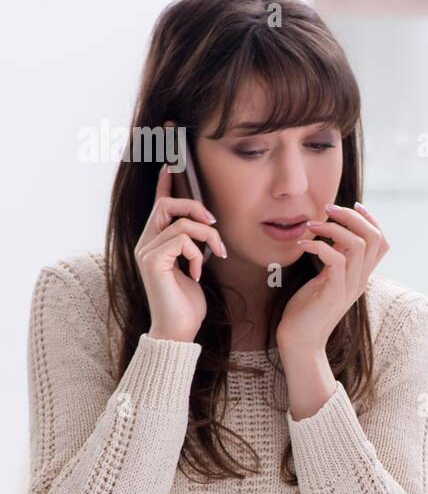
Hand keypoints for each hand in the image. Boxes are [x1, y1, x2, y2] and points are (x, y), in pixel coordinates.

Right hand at [135, 163, 227, 343]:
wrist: (178, 330)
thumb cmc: (187, 302)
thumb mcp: (195, 266)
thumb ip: (194, 245)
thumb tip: (207, 227)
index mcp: (155, 242)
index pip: (158, 205)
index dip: (164, 183)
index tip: (171, 163)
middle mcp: (146, 243)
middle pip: (167, 205)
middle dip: (195, 208)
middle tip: (214, 225)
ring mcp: (146, 251)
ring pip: (182, 224)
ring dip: (208, 237)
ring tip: (215, 256)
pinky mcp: (152, 261)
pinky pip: (182, 241)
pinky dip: (197, 255)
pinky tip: (197, 273)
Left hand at [276, 202, 389, 355]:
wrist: (300, 342)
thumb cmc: (307, 310)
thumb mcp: (325, 278)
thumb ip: (335, 258)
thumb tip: (335, 233)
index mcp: (361, 275)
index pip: (381, 241)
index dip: (371, 219)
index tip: (351, 206)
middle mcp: (361, 280)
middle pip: (374, 238)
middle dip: (352, 216)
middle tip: (328, 210)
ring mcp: (349, 287)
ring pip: (358, 245)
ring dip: (333, 228)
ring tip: (312, 225)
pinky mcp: (334, 294)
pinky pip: (336, 261)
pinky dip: (319, 246)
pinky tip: (303, 245)